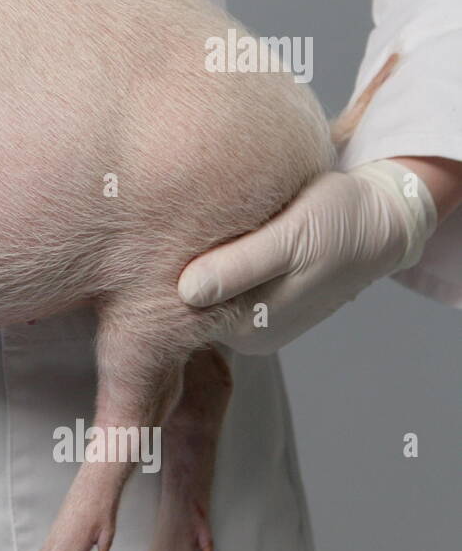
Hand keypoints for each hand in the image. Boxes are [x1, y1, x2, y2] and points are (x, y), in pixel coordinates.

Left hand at [177, 160, 438, 353]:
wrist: (379, 220)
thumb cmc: (338, 221)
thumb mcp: (291, 238)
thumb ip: (241, 266)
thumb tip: (187, 291)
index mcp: (249, 329)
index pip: (182, 308)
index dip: (170, 270)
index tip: (175, 231)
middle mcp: (245, 334)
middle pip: (191, 300)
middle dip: (186, 262)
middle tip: (194, 216)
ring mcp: (251, 318)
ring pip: (205, 287)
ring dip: (205, 255)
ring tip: (219, 220)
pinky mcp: (257, 298)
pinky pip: (224, 278)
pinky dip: (221, 253)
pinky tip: (233, 229)